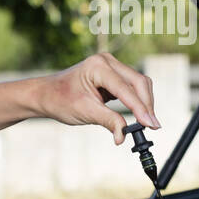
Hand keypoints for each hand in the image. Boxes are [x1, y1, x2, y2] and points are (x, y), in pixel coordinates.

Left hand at [36, 51, 159, 144]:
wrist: (45, 95)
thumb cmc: (60, 100)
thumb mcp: (85, 112)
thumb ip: (108, 121)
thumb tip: (123, 136)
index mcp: (97, 66)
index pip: (125, 88)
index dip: (140, 108)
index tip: (150, 125)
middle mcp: (106, 61)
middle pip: (138, 82)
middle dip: (146, 105)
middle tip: (153, 127)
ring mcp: (110, 66)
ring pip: (138, 84)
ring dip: (144, 103)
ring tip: (146, 124)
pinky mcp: (112, 75)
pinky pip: (131, 87)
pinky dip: (136, 101)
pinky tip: (139, 115)